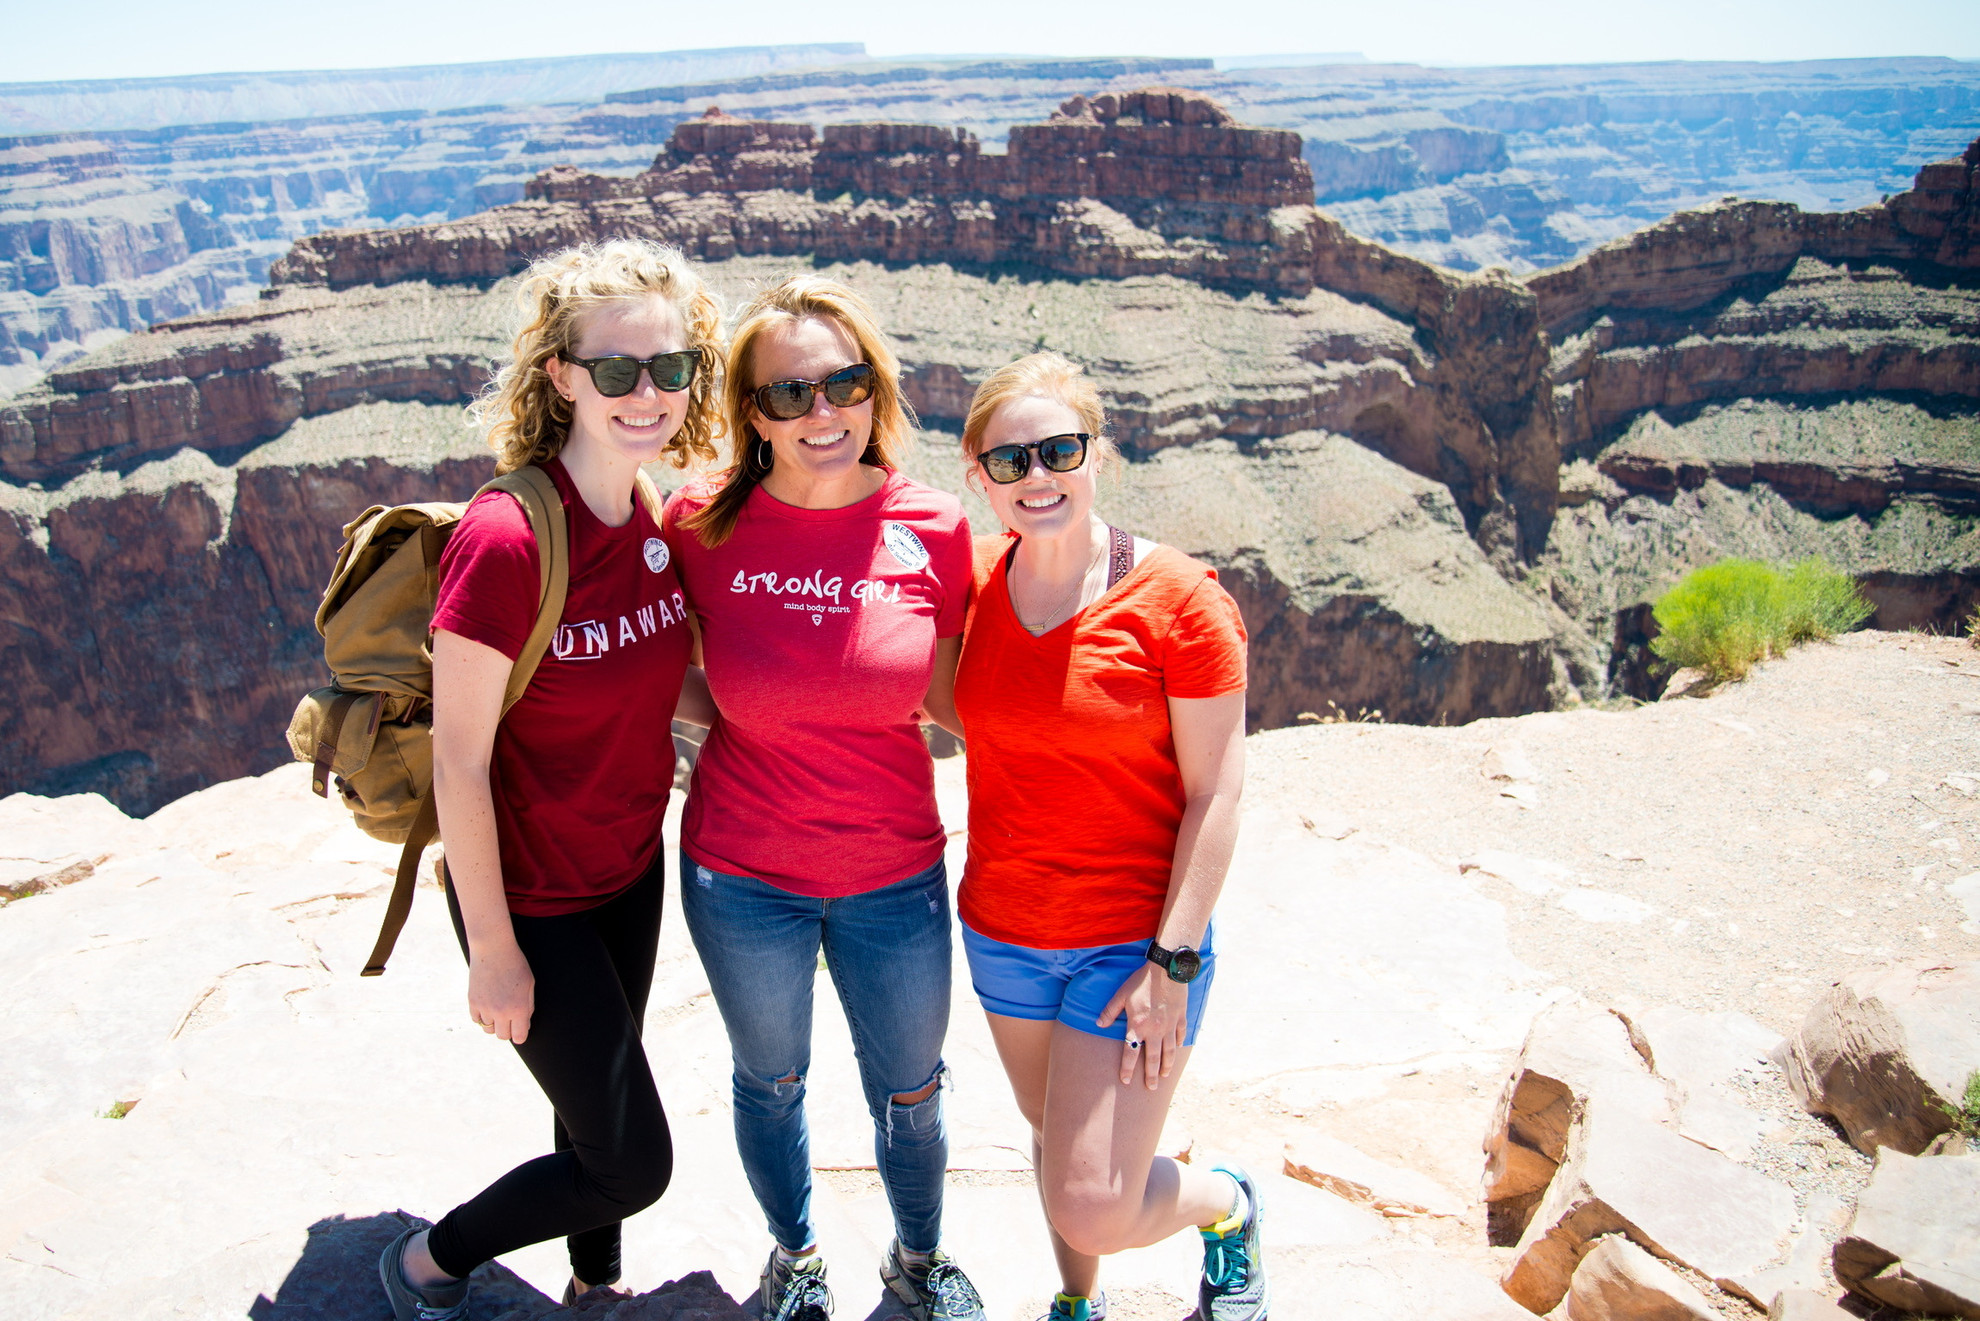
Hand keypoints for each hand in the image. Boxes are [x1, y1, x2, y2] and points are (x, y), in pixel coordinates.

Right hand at [467, 940, 534, 1044]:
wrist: (493, 949)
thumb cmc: (516, 964)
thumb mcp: (529, 985)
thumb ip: (528, 1007)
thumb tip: (525, 1025)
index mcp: (519, 1008)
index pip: (519, 1037)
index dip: (520, 1034)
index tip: (520, 1029)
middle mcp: (501, 1012)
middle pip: (503, 1036)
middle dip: (508, 1030)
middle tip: (509, 1019)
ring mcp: (485, 1008)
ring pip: (488, 1029)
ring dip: (494, 1024)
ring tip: (497, 1010)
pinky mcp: (472, 1002)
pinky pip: (476, 1020)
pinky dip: (481, 1017)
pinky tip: (487, 1006)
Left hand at [1097, 961, 1188, 1088]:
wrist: (1167, 969)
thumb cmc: (1141, 981)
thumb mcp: (1121, 994)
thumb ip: (1110, 1011)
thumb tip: (1098, 1024)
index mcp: (1138, 1026)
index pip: (1131, 1053)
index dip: (1127, 1068)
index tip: (1126, 1081)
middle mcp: (1155, 1030)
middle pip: (1153, 1058)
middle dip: (1151, 1075)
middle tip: (1151, 1088)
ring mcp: (1170, 1025)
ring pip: (1169, 1051)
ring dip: (1167, 1065)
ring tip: (1165, 1076)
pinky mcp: (1180, 1018)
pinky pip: (1180, 1036)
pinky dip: (1178, 1045)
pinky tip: (1176, 1051)